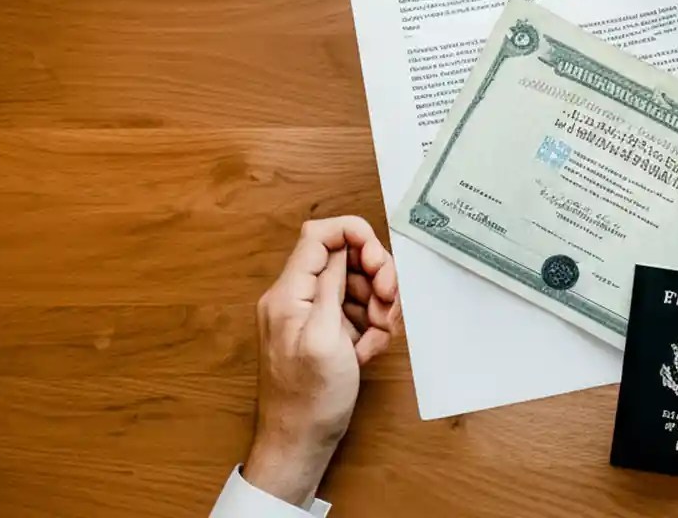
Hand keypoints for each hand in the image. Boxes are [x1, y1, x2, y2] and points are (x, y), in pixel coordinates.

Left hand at [243, 216, 399, 505]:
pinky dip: (371, 327)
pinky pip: (355, 312)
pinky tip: (369, 350)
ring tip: (379, 336)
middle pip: (344, 259)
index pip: (319, 235)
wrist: (299, 442)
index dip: (354, 234)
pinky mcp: (325, 332)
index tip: (380, 258)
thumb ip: (331, 286)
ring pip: (356, 285)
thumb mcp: (325, 337)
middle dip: (375, 278)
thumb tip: (341, 245)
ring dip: (377, 306)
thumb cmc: (310, 398)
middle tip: (388, 305)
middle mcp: (297, 298)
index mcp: (290, 293)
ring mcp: (311, 316)